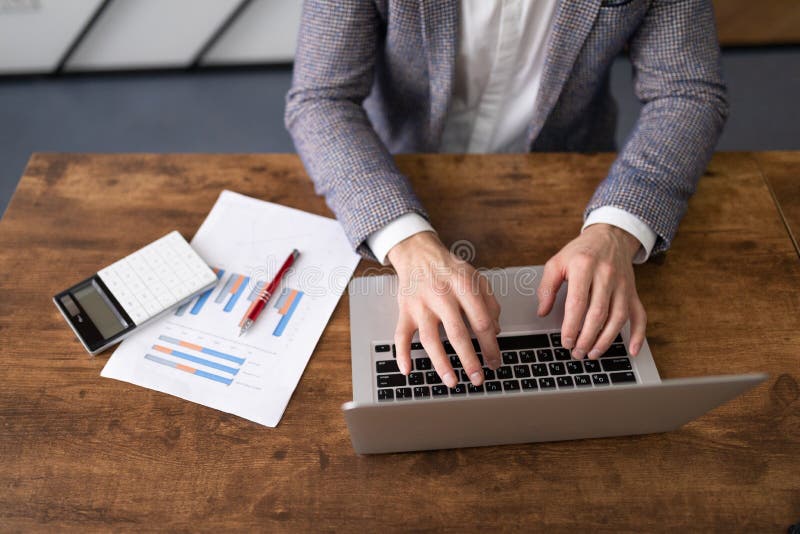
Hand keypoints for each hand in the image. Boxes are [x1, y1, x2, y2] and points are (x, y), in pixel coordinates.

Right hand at [388, 232, 501, 388]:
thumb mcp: (476, 278)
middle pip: (457, 333)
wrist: (419, 254)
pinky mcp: (405, 310)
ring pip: (429, 338)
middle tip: (478, 378)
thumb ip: (489, 303)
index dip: (490, 345)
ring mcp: (421, 304)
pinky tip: (408, 370)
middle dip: (469, 360)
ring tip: (452, 381)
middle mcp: (441, 295)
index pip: (481, 321)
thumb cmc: (450, 269)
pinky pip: (401, 335)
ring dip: (441, 363)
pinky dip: (402, 354)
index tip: (494, 361)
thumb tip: (496, 331)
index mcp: (463, 286)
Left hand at [536, 224, 646, 359]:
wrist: (610, 236)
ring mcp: (623, 285)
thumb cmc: (580, 252)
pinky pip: (640, 315)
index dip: (571, 326)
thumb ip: (547, 286)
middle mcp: (606, 276)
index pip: (578, 303)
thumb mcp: (557, 262)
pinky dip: (638, 335)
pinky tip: (631, 350)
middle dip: (587, 338)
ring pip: (618, 318)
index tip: (565, 341)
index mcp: (584, 267)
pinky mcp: (633, 292)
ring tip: (592, 353)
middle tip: (576, 352)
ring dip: (606, 340)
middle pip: (599, 313)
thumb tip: (542, 312)